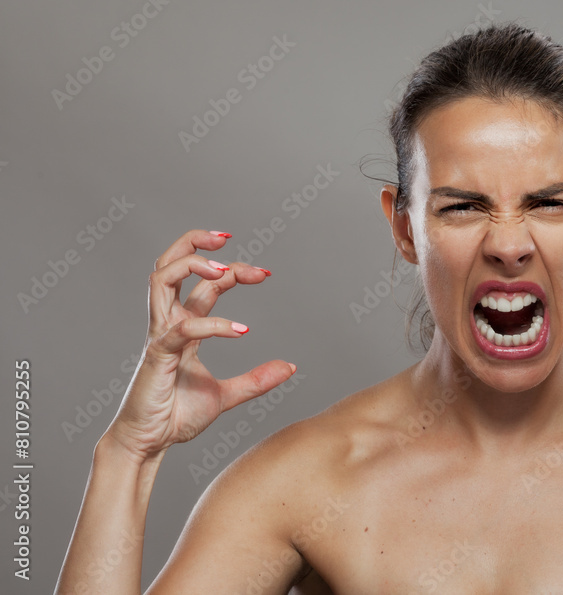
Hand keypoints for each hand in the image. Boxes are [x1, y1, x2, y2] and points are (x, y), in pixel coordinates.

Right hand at [105, 229, 295, 460]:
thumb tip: (290, 367)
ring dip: (192, 265)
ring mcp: (160, 336)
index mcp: (183, 326)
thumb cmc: (176, 416)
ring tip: (225, 269)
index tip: (265, 273)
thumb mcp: (226, 395)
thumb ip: (256, 380)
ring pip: (161, 279)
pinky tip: (241, 330)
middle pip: (171, 264)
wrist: (149, 444)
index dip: (233, 270)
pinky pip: (181, 328)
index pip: (205, 283)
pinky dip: (212, 323)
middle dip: (196, 243)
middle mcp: (168, 323)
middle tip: (229, 239)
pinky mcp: (157, 355)